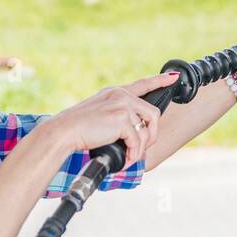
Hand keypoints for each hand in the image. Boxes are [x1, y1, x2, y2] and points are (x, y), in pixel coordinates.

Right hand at [54, 71, 179, 166]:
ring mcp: (122, 105)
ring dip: (140, 148)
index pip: (142, 84)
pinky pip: (137, 140)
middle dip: (151, 135)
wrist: (63, 132)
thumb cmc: (77, 129)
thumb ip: (117, 117)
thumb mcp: (99, 115)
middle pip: (153, 114)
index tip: (174, 77)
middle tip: (141, 148)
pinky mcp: (121, 119)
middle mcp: (120, 95)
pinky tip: (124, 159)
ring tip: (130, 157)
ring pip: (146, 130)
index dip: (160, 80)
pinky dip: (133, 154)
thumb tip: (135, 133)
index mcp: (115, 92)